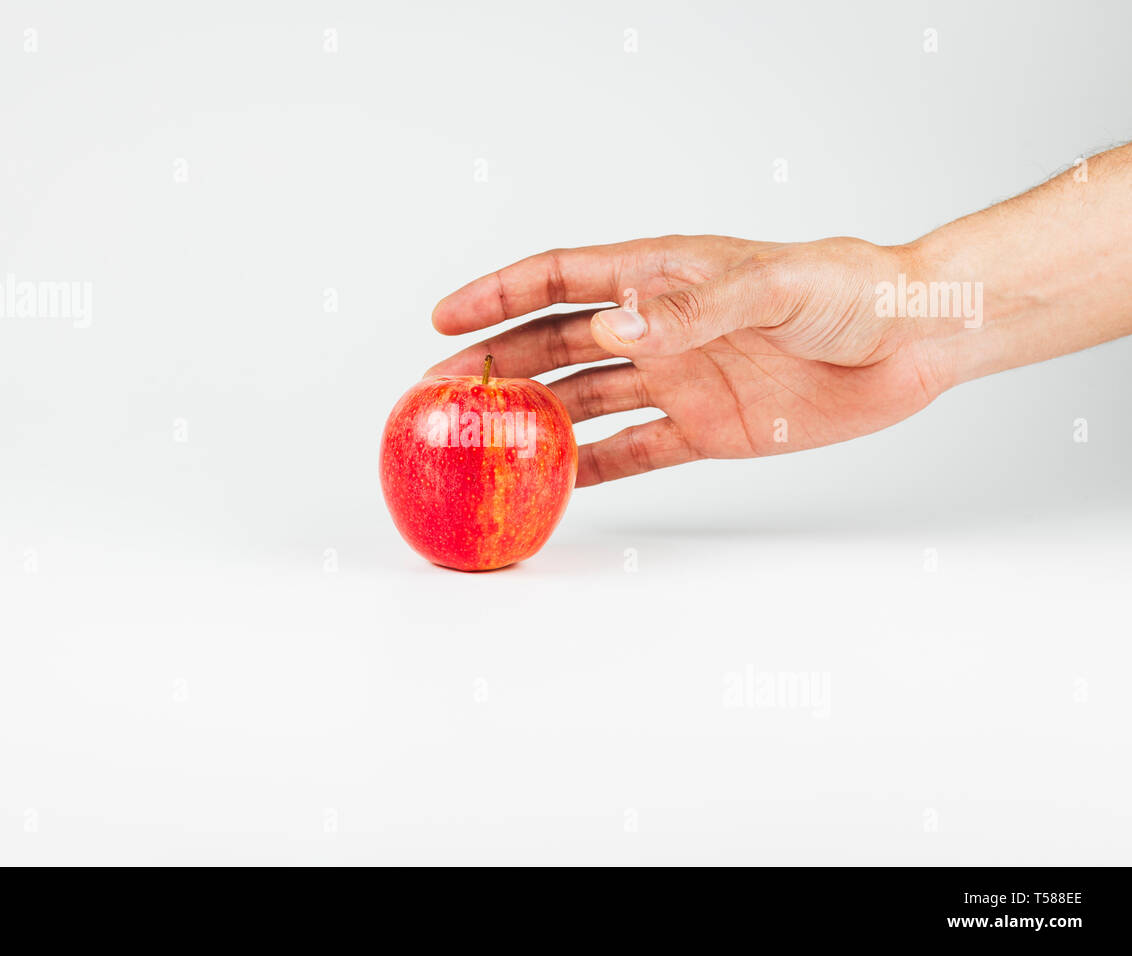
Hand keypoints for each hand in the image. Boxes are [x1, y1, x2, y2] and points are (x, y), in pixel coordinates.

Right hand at [428, 235, 946, 485]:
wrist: (911, 342)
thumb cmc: (850, 290)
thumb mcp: (775, 285)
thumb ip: (693, 306)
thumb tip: (612, 325)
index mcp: (661, 276)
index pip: (560, 279)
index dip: (498, 296)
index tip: (444, 320)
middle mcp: (658, 328)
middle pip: (555, 344)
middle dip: (494, 365)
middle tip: (439, 394)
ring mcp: (678, 379)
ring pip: (584, 400)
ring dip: (532, 418)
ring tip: (480, 443)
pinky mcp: (706, 428)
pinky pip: (633, 451)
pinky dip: (591, 469)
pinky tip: (554, 485)